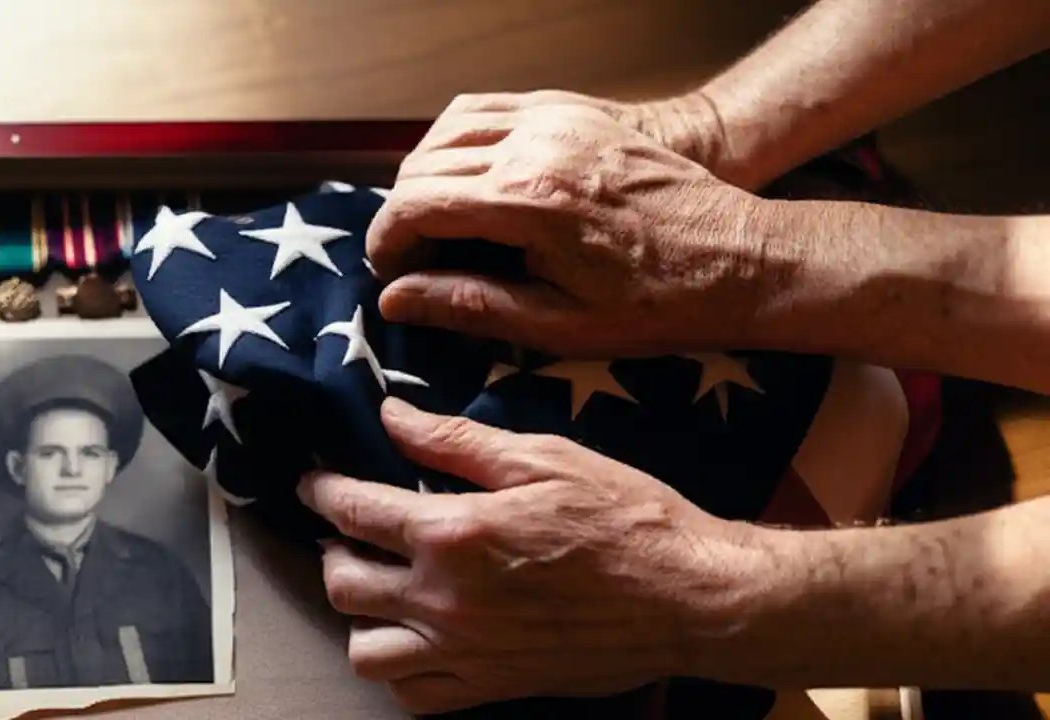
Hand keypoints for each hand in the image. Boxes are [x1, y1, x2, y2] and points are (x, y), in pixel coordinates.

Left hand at [297, 397, 776, 714]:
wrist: (689, 597)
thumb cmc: (624, 516)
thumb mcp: (542, 456)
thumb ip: (455, 439)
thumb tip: (390, 417)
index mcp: (452, 533)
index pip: (353, 511)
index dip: (322, 491)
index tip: (316, 483)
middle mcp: (444, 601)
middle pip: (342, 583)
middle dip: (332, 549)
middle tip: (349, 531)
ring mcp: (465, 652)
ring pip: (364, 651)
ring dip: (358, 616)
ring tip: (380, 587)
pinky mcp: (491, 687)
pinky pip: (413, 694)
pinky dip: (399, 668)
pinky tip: (416, 638)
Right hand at [367, 93, 776, 357]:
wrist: (738, 258)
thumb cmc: (655, 302)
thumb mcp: (557, 323)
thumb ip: (467, 304)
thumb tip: (394, 297)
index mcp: (527, 201)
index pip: (415, 205)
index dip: (386, 242)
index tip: (388, 276)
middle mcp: (535, 146)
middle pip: (423, 164)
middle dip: (401, 212)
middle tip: (409, 260)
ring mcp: (558, 119)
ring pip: (449, 127)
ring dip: (425, 172)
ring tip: (433, 222)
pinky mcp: (576, 111)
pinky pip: (491, 107)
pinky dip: (462, 139)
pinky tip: (469, 177)